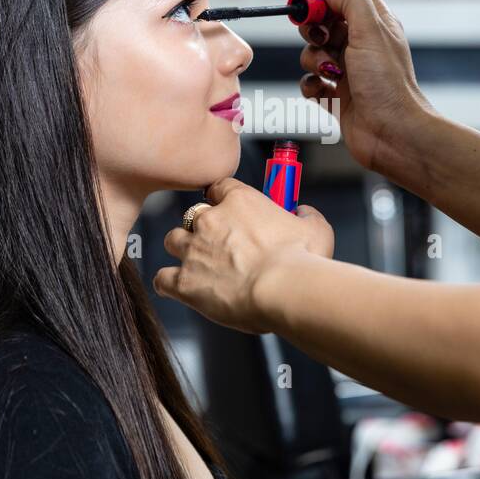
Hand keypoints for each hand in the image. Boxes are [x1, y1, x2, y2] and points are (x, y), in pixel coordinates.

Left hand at [153, 177, 332, 334]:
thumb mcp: (317, 229)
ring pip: (172, 240)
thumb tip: (303, 212)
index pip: (218, 188)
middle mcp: (210, 220)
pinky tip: (178, 288)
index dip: (222, 201)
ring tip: (197, 266)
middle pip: (191, 215)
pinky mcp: (185, 281)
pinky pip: (162, 278)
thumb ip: (307, 215)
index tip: (229, 212)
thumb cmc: (302, 260)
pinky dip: (168, 283)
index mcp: (240, 201)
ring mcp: (194, 250)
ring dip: (182, 250)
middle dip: (201, 228)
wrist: (284, 290)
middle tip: (217, 245)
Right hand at [297, 0, 434, 173]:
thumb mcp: (372, 31)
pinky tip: (324, 90)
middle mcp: (362, 44)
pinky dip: (310, 84)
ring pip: (313, 50)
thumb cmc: (388, 87)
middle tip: (320, 37)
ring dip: (313, 59)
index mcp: (376, 23)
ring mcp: (348, 69)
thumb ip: (351, 1)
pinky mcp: (336, 94)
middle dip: (314, 26)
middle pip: (325, 19)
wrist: (393, 134)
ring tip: (330, 73)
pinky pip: (310, 81)